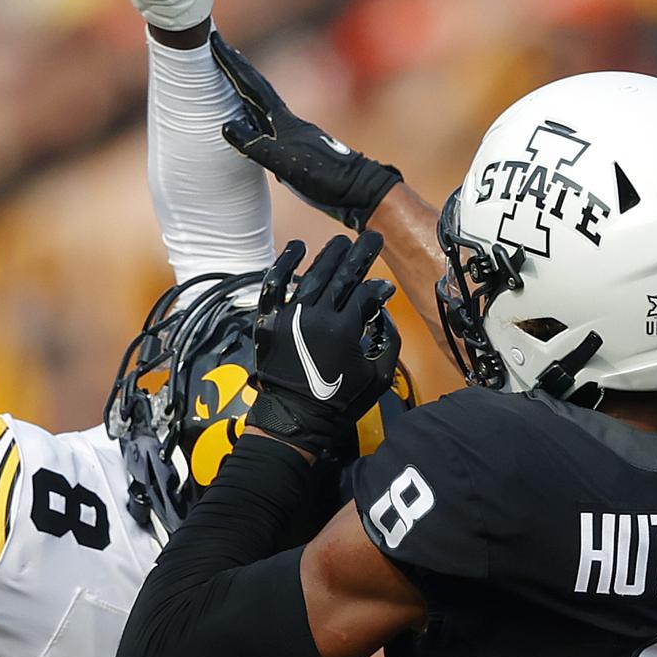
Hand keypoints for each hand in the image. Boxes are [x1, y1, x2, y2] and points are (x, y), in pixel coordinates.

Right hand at [213, 34, 402, 228]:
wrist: (357, 190)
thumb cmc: (326, 179)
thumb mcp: (287, 164)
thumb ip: (257, 145)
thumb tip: (226, 127)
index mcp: (282, 122)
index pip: (251, 86)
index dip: (231, 65)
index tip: (214, 41)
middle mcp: (285, 122)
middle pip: (255, 87)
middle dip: (235, 67)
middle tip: (217, 47)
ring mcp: (289, 134)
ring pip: (260, 103)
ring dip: (242, 87)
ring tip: (227, 74)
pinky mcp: (292, 148)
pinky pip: (262, 123)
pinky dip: (250, 113)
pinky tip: (247, 118)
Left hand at [245, 233, 398, 454]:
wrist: (293, 420)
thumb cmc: (337, 402)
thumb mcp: (378, 376)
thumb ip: (388, 341)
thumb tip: (382, 312)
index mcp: (343, 330)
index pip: (365, 294)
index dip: (378, 288)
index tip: (385, 287)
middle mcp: (316, 316)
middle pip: (341, 275)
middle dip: (360, 254)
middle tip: (372, 237)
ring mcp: (289, 315)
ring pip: (312, 274)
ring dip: (329, 254)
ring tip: (342, 241)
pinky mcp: (269, 319)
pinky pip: (274, 284)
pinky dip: (284, 263)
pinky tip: (297, 247)